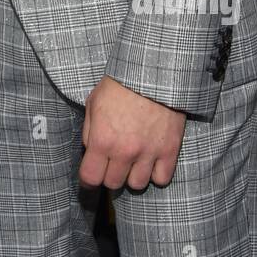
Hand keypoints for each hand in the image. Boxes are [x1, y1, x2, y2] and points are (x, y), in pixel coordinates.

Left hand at [78, 75, 186, 190]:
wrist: (153, 72)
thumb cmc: (120, 85)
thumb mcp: (93, 103)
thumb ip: (89, 132)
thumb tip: (90, 151)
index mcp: (102, 140)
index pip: (90, 178)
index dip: (87, 180)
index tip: (90, 175)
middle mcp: (124, 152)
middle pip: (113, 184)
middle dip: (110, 174)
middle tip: (113, 162)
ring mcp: (148, 153)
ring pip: (137, 185)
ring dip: (133, 175)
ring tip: (134, 161)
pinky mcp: (169, 151)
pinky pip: (161, 179)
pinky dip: (156, 174)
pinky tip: (152, 161)